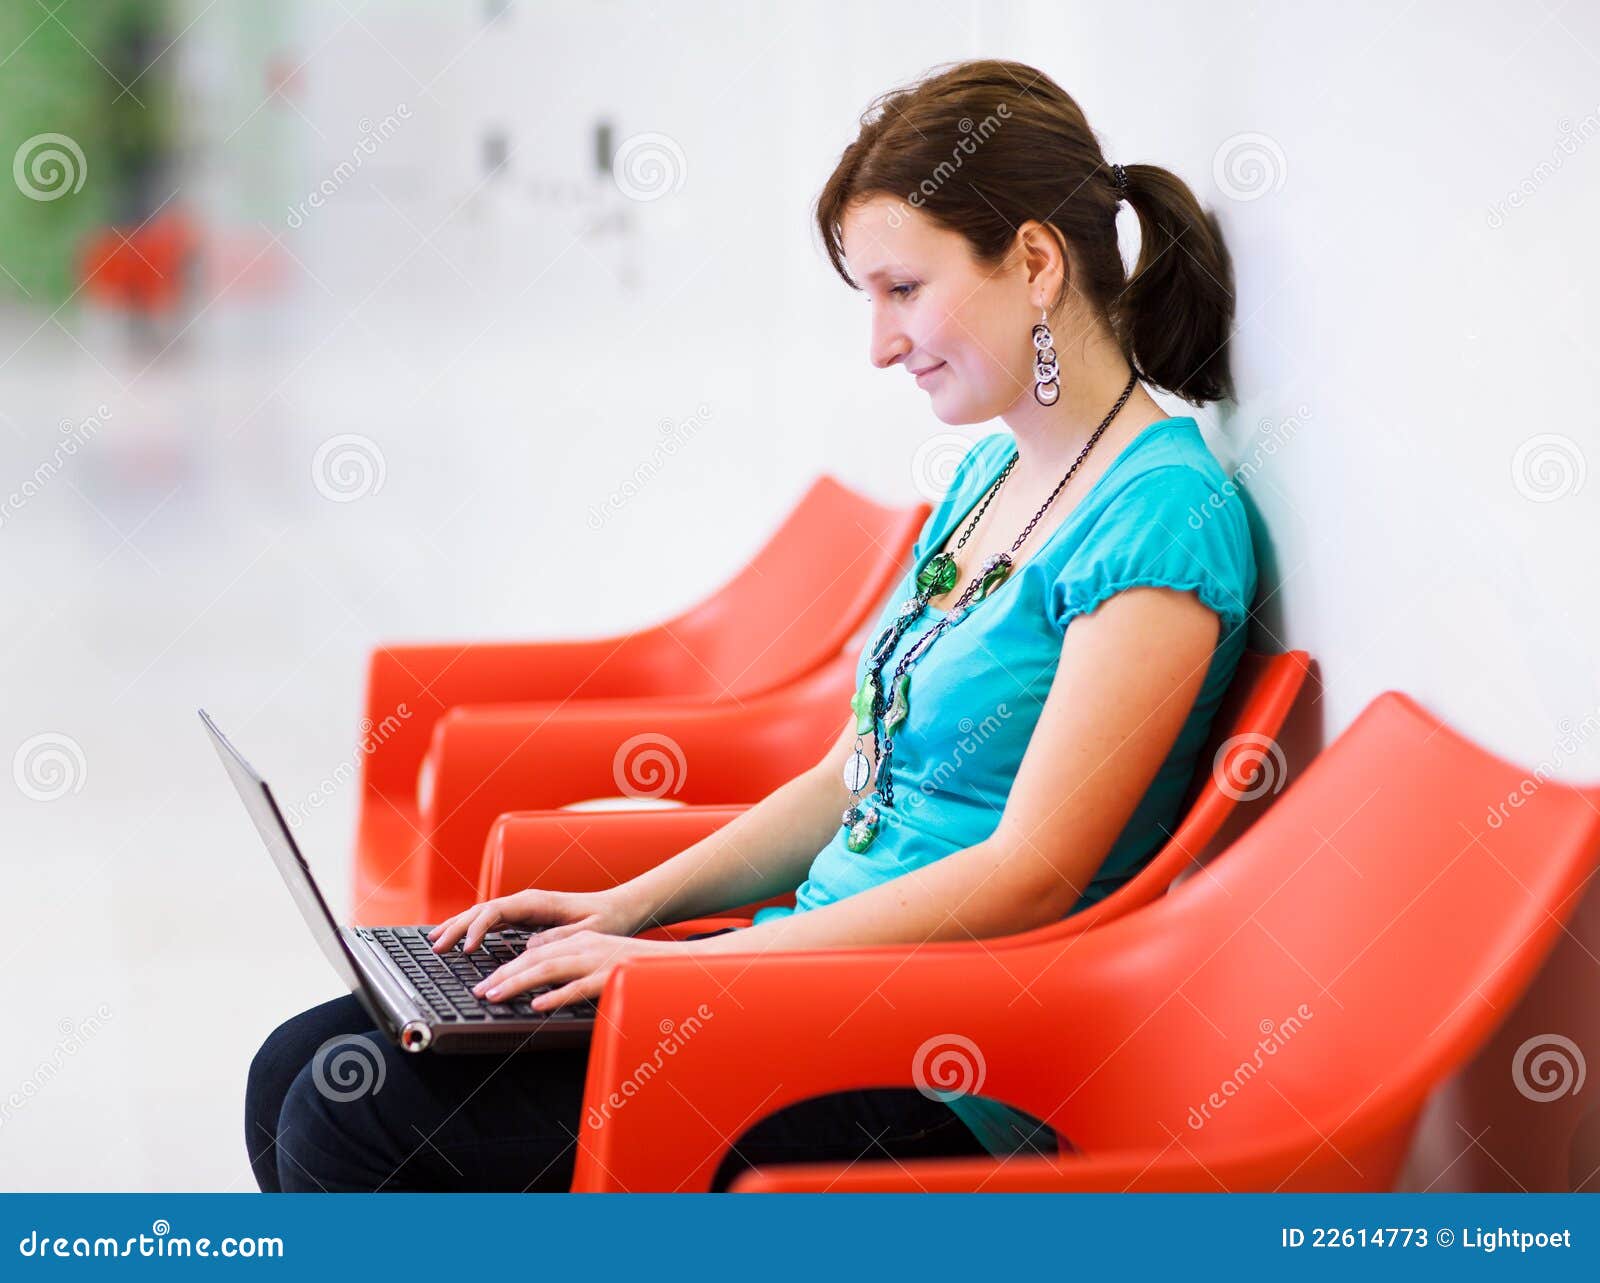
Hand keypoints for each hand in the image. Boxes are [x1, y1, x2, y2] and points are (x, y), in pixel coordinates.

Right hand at [427, 886, 643, 954]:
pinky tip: (459, 941)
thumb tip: (528, 945)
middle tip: (434, 946)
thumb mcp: (587, 931)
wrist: (619, 910)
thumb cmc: (606, 920)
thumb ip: (559, 937)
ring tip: (434, 941)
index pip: (497, 910)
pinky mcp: (525, 918)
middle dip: (456, 926)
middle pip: (483, 910)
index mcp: (538, 901)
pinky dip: (472, 929)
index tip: (465, 949)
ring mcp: (524, 909)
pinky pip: (492, 922)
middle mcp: (526, 902)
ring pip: (483, 914)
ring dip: (458, 926)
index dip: (477, 928)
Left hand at [470, 929, 682, 1011]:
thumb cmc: (636, 969)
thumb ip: (570, 967)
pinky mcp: (611, 977)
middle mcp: (586, 946)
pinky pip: (578, 988)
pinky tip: (536, 1005)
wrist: (678, 965)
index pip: (536, 952)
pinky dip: (555, 996)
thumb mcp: (599, 960)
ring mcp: (599, 961)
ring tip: (494, 996)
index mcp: (581, 941)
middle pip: (536, 959)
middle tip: (479, 991)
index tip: (485, 983)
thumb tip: (539, 982)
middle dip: (503, 975)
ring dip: (518, 984)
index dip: (507, 967)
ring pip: (549, 969)